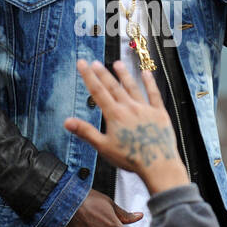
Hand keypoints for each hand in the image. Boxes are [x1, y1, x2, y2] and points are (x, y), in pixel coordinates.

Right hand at [63, 59, 187, 193]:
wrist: (157, 164)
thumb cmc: (130, 158)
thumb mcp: (103, 147)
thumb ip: (85, 132)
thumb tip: (67, 122)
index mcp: (115, 115)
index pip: (98, 91)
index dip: (88, 76)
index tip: (82, 64)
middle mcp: (129, 107)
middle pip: (113, 86)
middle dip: (102, 73)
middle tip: (94, 62)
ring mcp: (145, 108)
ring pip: (132, 87)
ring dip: (124, 74)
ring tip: (117, 64)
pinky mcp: (159, 113)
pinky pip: (154, 94)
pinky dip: (150, 83)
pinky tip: (146, 73)